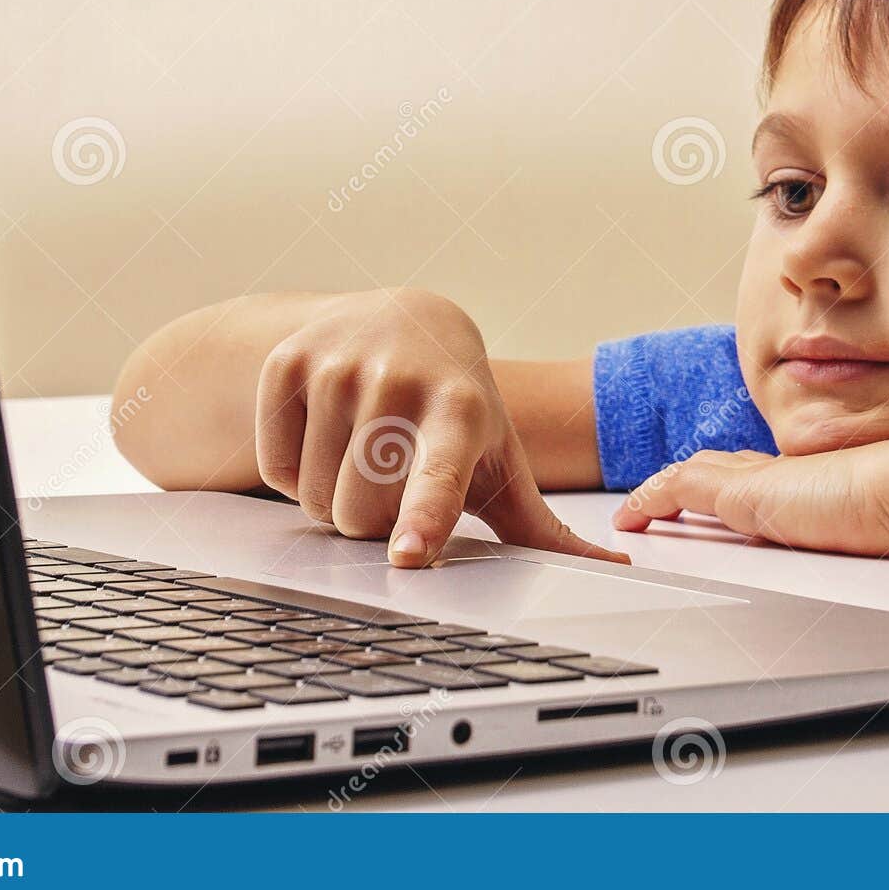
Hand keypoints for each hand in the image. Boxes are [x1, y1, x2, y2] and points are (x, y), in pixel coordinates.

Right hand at [254, 287, 627, 568]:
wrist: (403, 320)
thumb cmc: (457, 409)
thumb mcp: (500, 459)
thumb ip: (544, 526)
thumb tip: (615, 569)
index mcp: (461, 411)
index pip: (438, 476)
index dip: (423, 516)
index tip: (408, 551)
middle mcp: (398, 382)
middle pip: (360, 515)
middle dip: (371, 522)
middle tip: (392, 480)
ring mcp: (338, 367)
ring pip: (312, 497)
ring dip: (331, 500)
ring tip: (361, 456)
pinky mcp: (287, 362)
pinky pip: (273, 468)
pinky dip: (292, 474)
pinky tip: (325, 437)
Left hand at [611, 437, 888, 556]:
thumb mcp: (882, 531)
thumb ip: (868, 533)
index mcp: (809, 483)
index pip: (756, 477)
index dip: (728, 485)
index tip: (713, 501)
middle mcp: (780, 474)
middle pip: (717, 470)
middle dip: (686, 485)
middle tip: (658, 503)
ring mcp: (759, 480)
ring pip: (693, 476)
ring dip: (662, 495)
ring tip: (635, 514)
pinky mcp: (744, 493)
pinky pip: (680, 489)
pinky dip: (652, 499)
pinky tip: (633, 516)